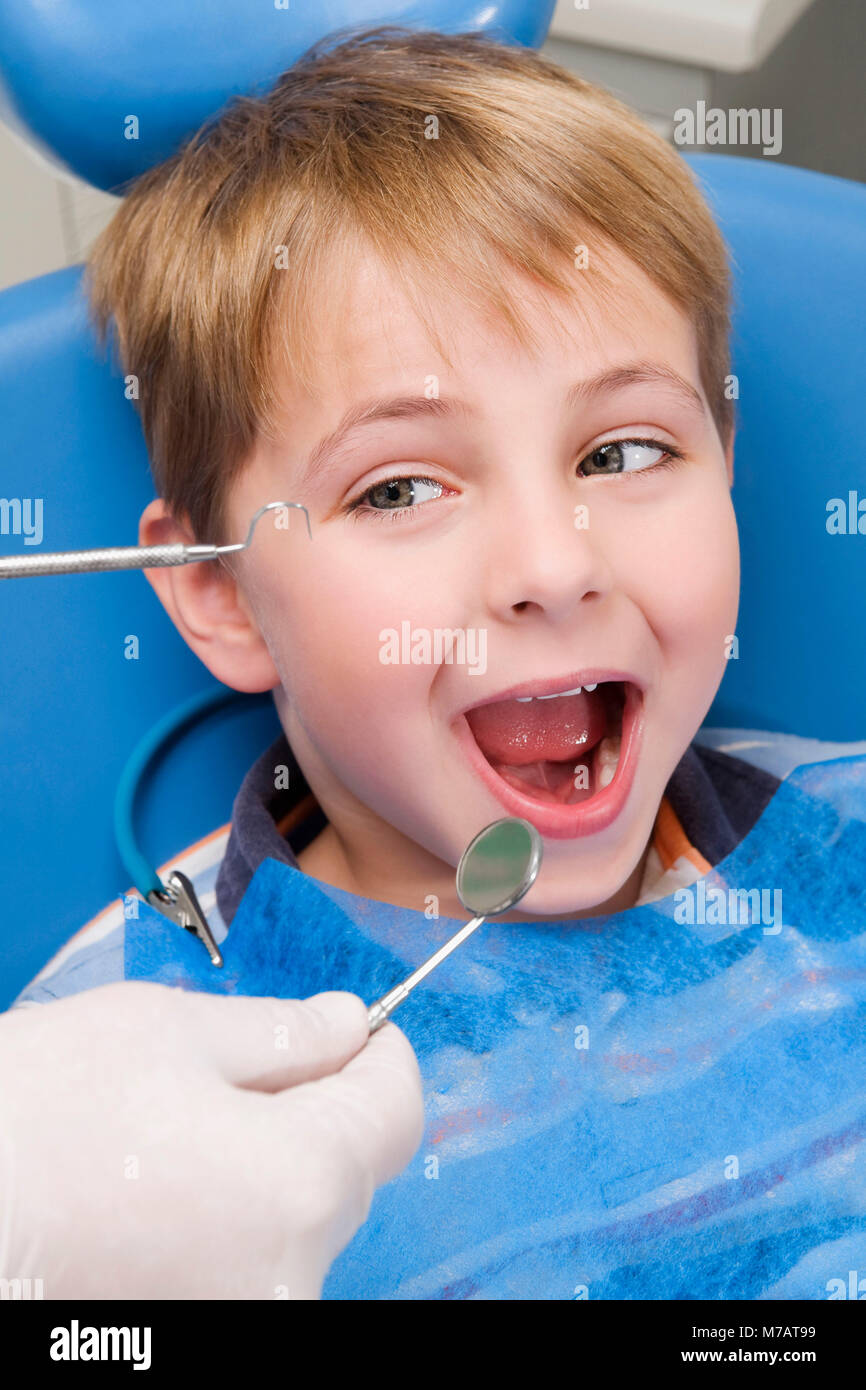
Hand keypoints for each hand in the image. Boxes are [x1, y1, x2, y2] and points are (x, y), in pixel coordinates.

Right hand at [0, 981, 422, 1298]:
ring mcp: (244, 1320)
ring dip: (269, 1165)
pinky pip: (251, 1263)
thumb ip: (280, 1032)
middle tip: (244, 1063)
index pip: (396, 1113)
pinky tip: (162, 1182)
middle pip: (349, 1171)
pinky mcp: (203, 1340)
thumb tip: (347, 1026)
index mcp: (299, 1183)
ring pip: (298, 1221)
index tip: (359, 1029)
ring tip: (176, 1128)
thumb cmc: (32, 1117)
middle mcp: (291, 1277)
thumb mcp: (163, 1031)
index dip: (383, 1055)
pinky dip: (229, 1216)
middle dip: (318, 1106)